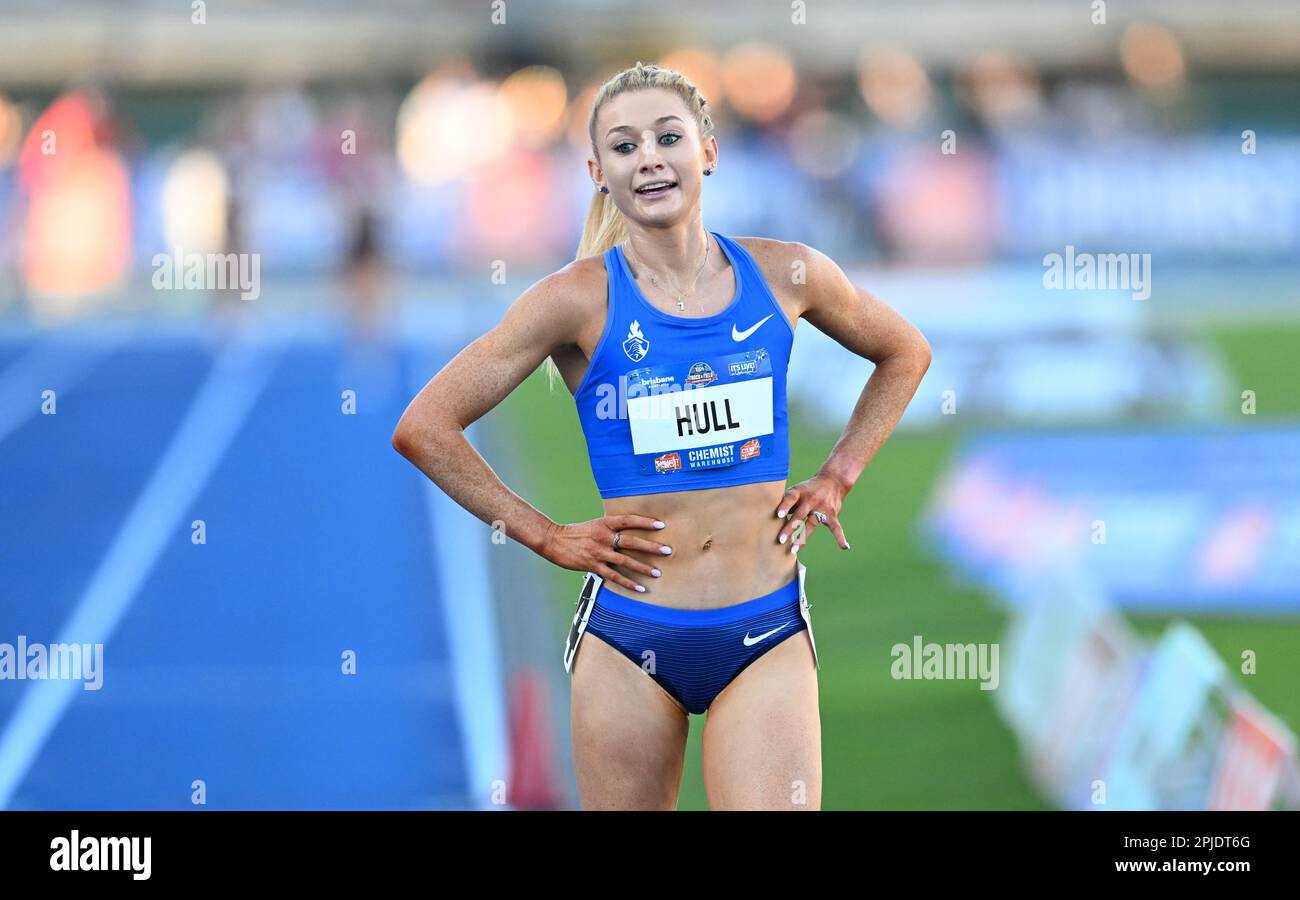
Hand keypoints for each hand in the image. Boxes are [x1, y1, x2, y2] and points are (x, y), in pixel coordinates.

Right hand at [543, 514, 671, 592]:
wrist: (553, 540)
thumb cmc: (575, 532)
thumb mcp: (594, 525)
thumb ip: (610, 529)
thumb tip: (628, 532)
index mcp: (604, 523)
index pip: (628, 520)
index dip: (645, 522)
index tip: (661, 526)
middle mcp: (603, 537)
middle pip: (631, 541)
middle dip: (651, 547)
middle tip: (667, 551)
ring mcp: (598, 552)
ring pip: (625, 560)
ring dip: (643, 567)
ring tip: (657, 573)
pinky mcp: (593, 566)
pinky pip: (614, 576)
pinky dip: (628, 583)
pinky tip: (639, 588)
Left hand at [776, 474, 850, 553]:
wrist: (833, 480)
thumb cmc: (807, 489)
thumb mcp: (796, 490)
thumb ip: (785, 502)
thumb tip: (767, 516)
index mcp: (799, 492)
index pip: (791, 498)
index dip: (785, 506)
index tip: (778, 515)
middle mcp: (811, 500)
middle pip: (799, 515)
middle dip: (790, 528)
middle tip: (780, 540)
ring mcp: (822, 508)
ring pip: (812, 524)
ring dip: (803, 538)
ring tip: (793, 550)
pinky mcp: (831, 515)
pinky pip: (836, 528)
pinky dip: (840, 537)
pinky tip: (844, 547)